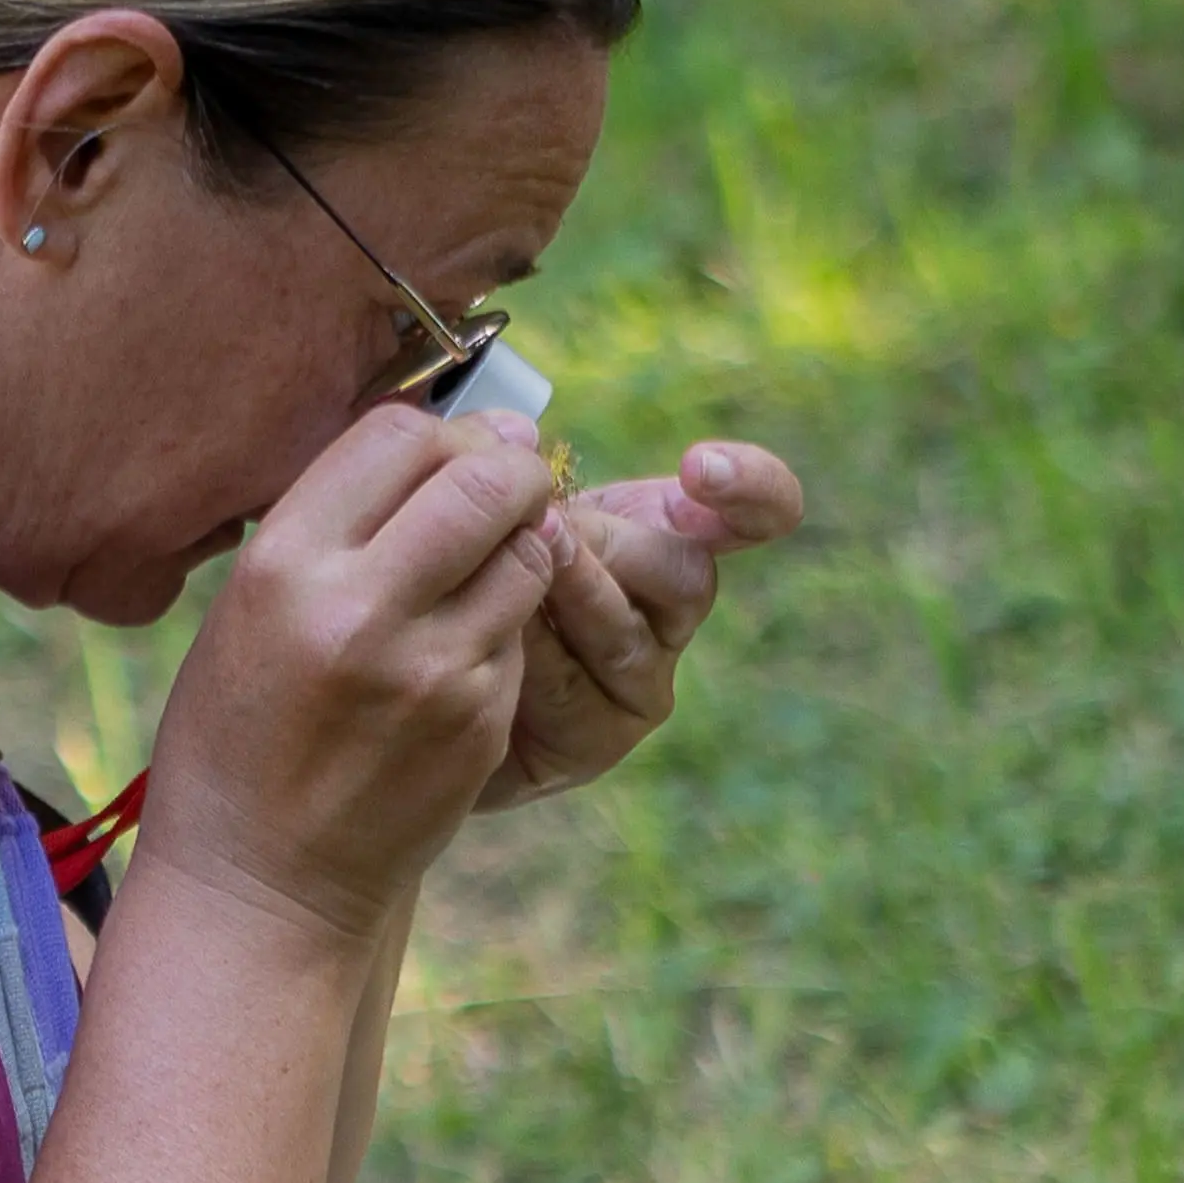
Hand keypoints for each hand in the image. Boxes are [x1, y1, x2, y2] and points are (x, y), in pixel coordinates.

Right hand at [144, 407, 563, 939]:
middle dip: (511, 466)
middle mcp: (360, 610)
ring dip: (522, 539)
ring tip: (487, 560)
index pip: (397, 436)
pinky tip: (463, 645)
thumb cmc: (240, 732)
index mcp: (282, 567)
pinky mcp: (480, 723)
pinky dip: (506, 620)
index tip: (454, 449)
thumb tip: (446, 441)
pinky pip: (521, 631)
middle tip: (510, 477)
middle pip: (484, 480)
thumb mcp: (248, 609)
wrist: (261, 883)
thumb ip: (331, 525)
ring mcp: (432, 671)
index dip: (439, 430)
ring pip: (527, 551)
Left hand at [477, 439, 806, 810]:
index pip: (758, 512)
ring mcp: (642, 679)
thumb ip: (531, 476)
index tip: (699, 467)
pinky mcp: (601, 737)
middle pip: (686, 571)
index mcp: (669, 533)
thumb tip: (522, 445)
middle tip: (542, 524)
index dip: (754, 487)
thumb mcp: (506, 504)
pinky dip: (527, 651)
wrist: (425, 675)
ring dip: (566, 592)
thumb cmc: (475, 569)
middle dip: (607, 545)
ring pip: (625, 633)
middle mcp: (670, 610)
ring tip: (514, 562)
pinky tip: (488, 631)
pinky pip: (572, 688)